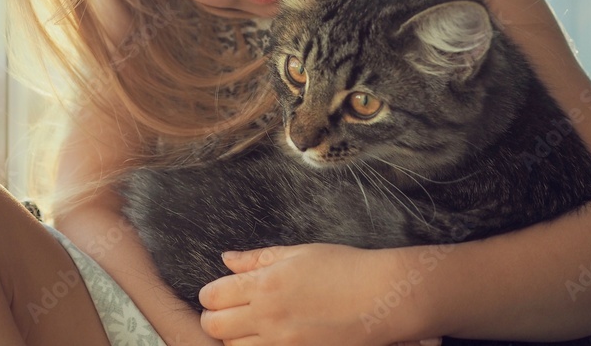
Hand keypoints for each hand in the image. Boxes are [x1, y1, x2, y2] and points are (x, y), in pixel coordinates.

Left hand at [198, 243, 441, 345]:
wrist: (381, 298)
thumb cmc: (343, 268)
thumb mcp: (298, 253)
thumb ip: (257, 258)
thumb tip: (227, 259)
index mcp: (266, 284)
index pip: (214, 295)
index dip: (209, 294)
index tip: (216, 291)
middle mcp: (269, 316)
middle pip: (214, 326)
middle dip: (212, 317)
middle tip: (223, 309)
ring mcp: (283, 341)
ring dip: (231, 337)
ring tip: (244, 324)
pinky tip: (264, 336)